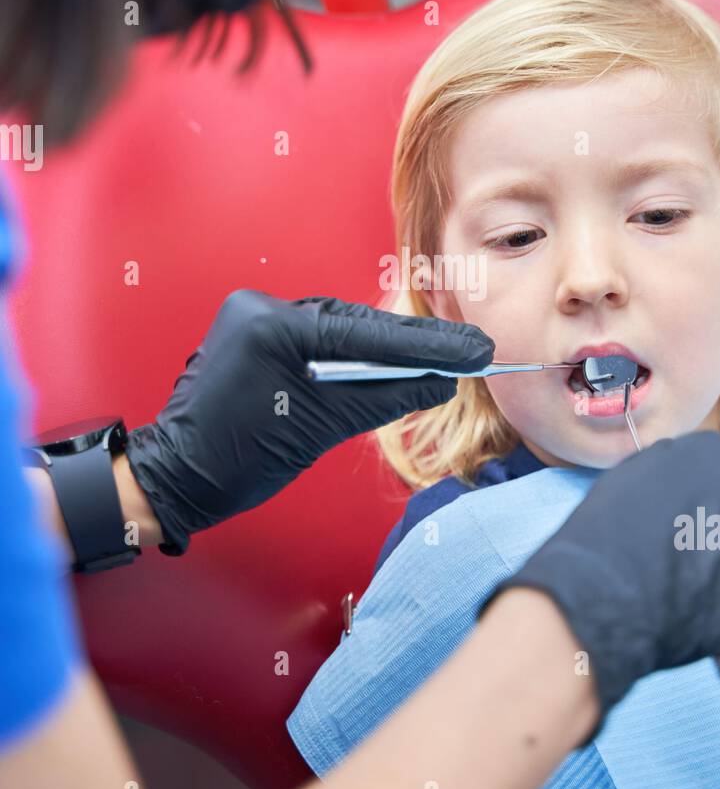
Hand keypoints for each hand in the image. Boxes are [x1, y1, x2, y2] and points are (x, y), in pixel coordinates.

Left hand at [126, 291, 492, 552]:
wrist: (177, 478)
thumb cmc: (235, 459)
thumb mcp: (318, 429)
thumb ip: (381, 399)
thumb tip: (438, 385)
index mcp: (273, 327)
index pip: (366, 334)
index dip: (426, 346)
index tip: (472, 349)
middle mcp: (262, 310)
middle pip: (356, 326)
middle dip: (413, 345)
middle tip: (471, 352)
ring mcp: (255, 319)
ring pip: (340, 332)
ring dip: (386, 350)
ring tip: (444, 360)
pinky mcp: (254, 334)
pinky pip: (318, 341)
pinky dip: (353, 358)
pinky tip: (392, 366)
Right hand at [481, 432, 719, 725]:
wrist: (611, 594)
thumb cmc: (605, 537)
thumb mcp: (627, 479)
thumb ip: (664, 476)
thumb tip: (679, 491)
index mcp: (712, 452)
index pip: (714, 477)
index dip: (694, 510)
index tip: (677, 532)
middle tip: (685, 566)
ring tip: (691, 596)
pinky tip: (706, 618)